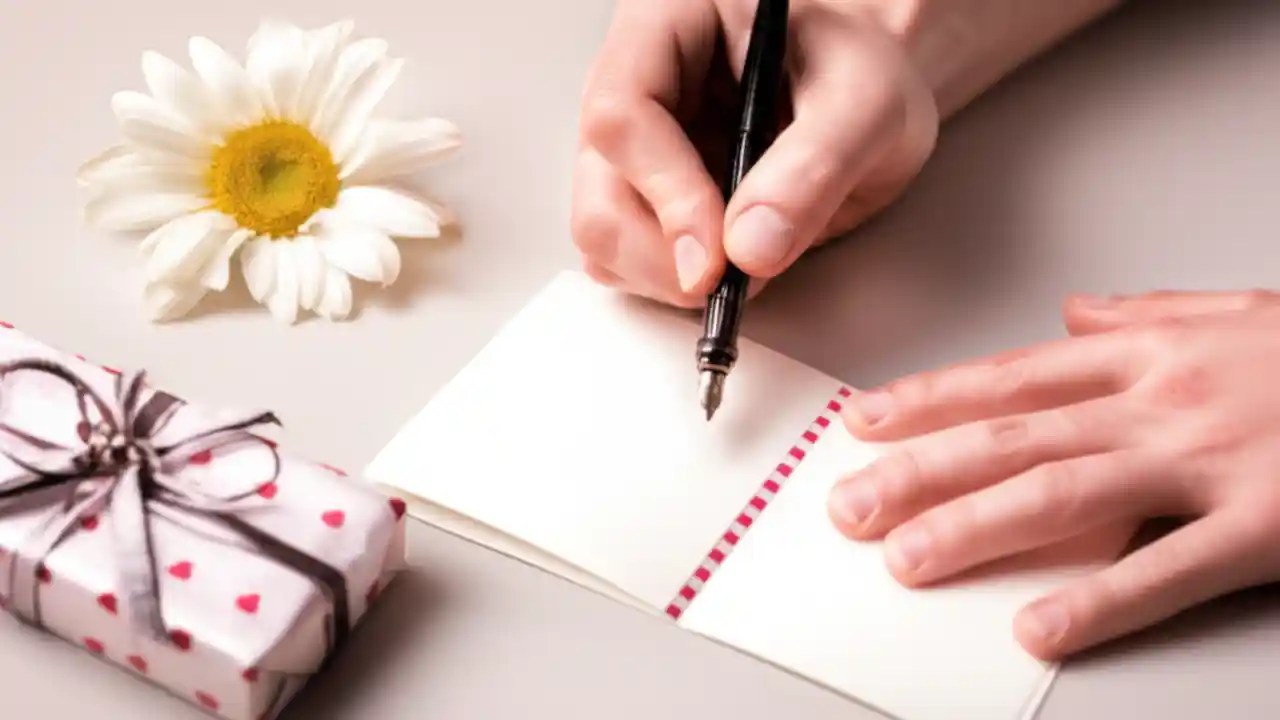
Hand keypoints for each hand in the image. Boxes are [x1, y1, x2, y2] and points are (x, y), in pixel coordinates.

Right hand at [572, 0, 938, 306]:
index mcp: (670, 25)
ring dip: (665, 276)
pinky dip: (673, 283)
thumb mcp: (866, 100)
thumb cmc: (862, 65)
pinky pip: (628, 258)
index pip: (623, 111)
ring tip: (746, 267)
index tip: (714, 256)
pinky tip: (729, 267)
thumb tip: (751, 248)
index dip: (664, 191)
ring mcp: (635, 147)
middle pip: (600, 186)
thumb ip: (815, 167)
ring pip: (604, 231)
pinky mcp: (648, 197)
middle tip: (730, 282)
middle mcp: (637, 84)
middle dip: (659, 254)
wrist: (872, 88)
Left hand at [827, 290, 1279, 659]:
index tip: (864, 423)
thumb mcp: (1237, 312)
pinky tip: (1041, 625)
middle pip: (1013, 438)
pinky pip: (1169, 569)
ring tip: (907, 562)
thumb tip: (1073, 314)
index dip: (929, 400)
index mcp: (1151, 356)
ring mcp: (1211, 463)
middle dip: (920, 473)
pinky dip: (1100, 600)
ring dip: (974, 529)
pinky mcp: (1265, 525)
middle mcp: (1162, 402)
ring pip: (1065, 494)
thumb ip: (1147, 314)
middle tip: (850, 507)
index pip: (1011, 379)